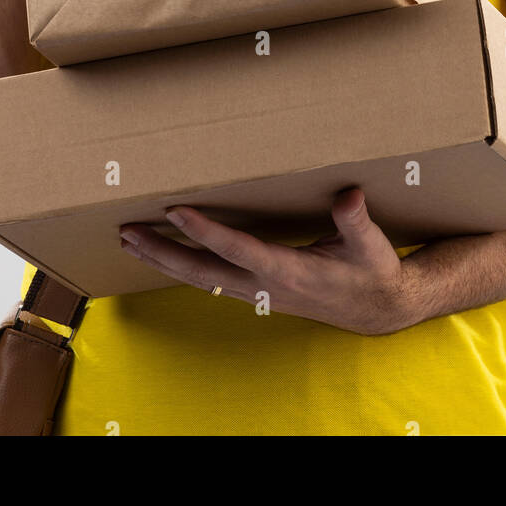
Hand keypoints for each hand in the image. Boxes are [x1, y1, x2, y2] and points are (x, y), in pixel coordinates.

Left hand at [119, 187, 418, 334]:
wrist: (378, 310)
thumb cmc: (374, 272)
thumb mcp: (372, 246)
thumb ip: (356, 222)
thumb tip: (349, 195)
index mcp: (292, 272)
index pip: (239, 250)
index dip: (206, 232)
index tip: (175, 210)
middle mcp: (266, 287)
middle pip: (203, 272)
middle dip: (163, 252)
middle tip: (127, 232)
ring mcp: (258, 293)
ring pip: (200, 278)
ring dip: (164, 260)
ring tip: (130, 242)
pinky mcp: (257, 291)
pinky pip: (210, 279)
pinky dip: (181, 266)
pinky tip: (164, 255)